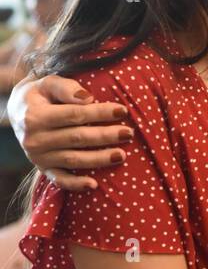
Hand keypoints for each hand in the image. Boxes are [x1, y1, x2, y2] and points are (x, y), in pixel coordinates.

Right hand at [9, 74, 132, 190]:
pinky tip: (94, 185)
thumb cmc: (40, 95)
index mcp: (36, 116)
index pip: (74, 115)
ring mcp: (38, 156)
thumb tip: (88, 98)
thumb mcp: (48, 83)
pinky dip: (76, 184)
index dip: (100, 113)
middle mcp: (35, 139)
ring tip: (122, 155)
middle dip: (105, 136)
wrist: (18, 112)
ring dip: (99, 159)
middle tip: (128, 133)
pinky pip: (59, 179)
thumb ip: (66, 88)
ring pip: (73, 159)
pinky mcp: (42, 168)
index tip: (122, 111)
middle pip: (77, 138)